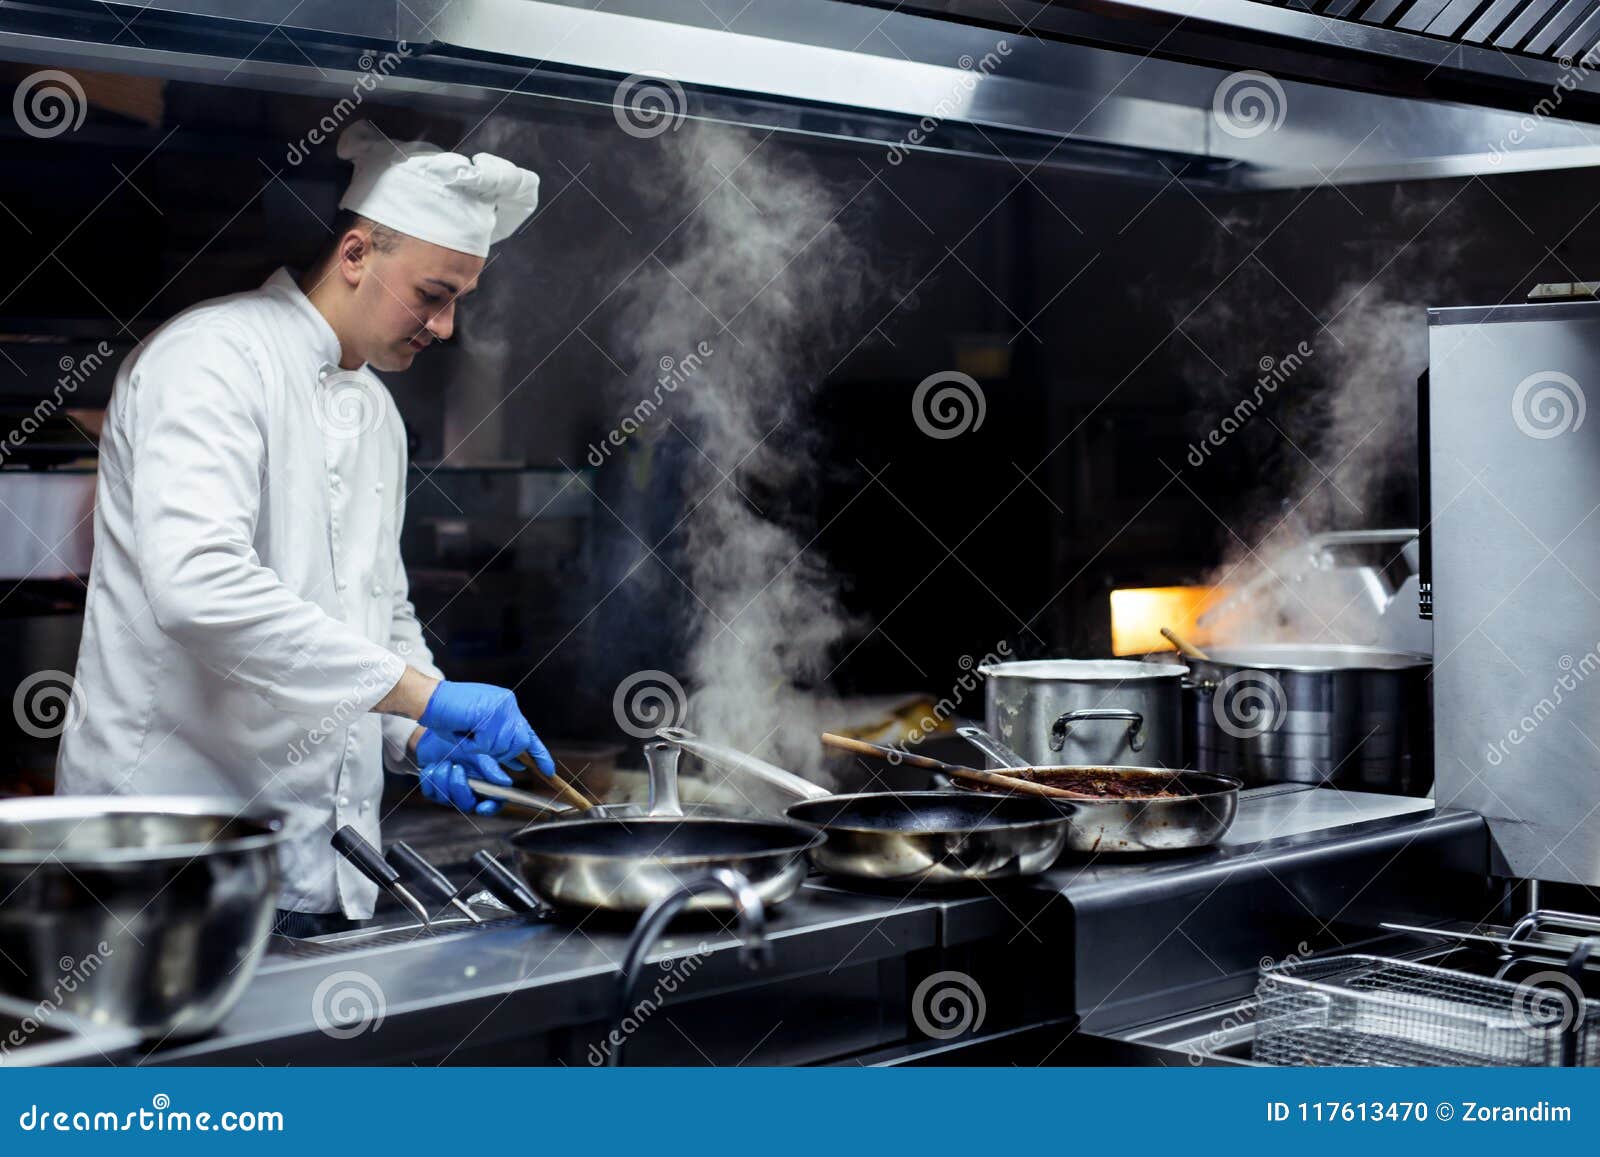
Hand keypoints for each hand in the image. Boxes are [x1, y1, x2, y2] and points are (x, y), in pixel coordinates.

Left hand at [413, 728, 513, 814]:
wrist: (437, 738)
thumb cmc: (462, 745)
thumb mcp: (478, 755)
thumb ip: (490, 770)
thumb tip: (506, 783)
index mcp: (484, 785)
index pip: (492, 804)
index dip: (489, 808)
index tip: (482, 807)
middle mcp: (468, 794)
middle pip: (466, 804)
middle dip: (459, 786)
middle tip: (457, 766)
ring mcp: (450, 795)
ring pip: (446, 798)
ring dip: (443, 777)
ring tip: (445, 762)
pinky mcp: (433, 792)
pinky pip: (431, 792)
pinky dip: (430, 777)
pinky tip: (434, 766)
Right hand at [417, 681, 553, 775]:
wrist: (427, 698)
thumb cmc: (447, 716)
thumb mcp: (477, 734)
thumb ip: (498, 746)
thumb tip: (519, 764)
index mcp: (507, 707)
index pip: (528, 733)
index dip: (539, 754)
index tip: (549, 771)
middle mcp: (508, 704)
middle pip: (519, 744)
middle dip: (501, 753)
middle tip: (478, 743)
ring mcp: (501, 706)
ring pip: (503, 746)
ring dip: (482, 748)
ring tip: (467, 733)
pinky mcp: (491, 712)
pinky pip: (487, 744)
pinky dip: (473, 745)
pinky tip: (464, 731)